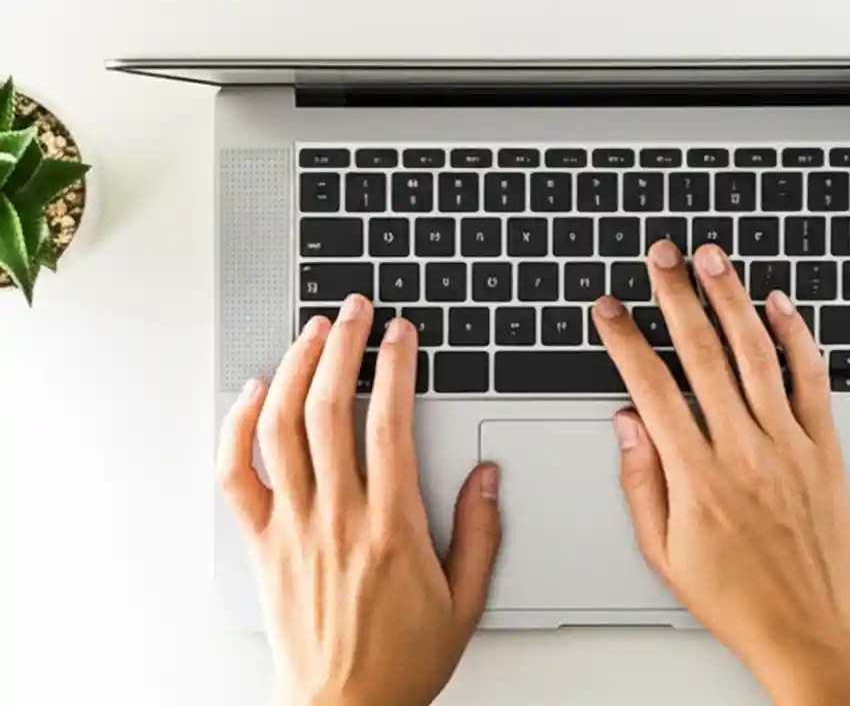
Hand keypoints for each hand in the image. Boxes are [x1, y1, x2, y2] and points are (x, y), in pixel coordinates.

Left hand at [216, 295, 499, 705]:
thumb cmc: (402, 661)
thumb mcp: (467, 602)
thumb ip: (483, 533)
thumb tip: (488, 475)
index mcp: (393, 528)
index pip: (390, 423)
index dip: (395, 366)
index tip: (402, 333)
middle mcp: (338, 518)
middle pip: (331, 410)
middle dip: (344, 346)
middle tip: (357, 311)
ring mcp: (293, 527)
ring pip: (282, 429)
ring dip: (296, 369)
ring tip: (313, 332)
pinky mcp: (262, 544)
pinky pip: (237, 474)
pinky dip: (238, 427)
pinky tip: (252, 393)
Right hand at [592, 241, 849, 705]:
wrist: (809, 626)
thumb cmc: (735, 597)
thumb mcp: (663, 553)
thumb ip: (640, 483)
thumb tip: (626, 423)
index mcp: (696, 476)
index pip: (650, 387)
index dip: (625, 340)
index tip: (610, 309)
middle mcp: (743, 449)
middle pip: (702, 353)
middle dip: (677, 296)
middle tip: (662, 256)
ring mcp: (788, 444)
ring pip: (756, 354)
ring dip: (731, 300)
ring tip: (713, 260)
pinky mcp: (823, 447)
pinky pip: (811, 379)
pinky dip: (797, 337)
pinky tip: (779, 306)